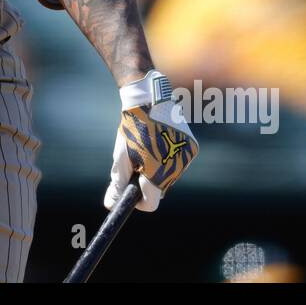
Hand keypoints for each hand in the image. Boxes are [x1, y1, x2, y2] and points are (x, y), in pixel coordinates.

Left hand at [104, 70, 197, 212]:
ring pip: (170, 176)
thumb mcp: (121, 157)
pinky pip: (179, 163)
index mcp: (157, 174)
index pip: (150, 204)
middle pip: (159, 189)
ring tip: (149, 147)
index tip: (130, 189)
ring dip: (158, 169)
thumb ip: (119, 183)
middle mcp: (176, 169)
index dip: (138, 200)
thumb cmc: (132, 128)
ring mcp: (187, 159)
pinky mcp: (193, 148)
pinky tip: (161, 141)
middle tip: (136, 161)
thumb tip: (112, 204)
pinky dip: (169, 158)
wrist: (151, 100)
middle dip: (147, 181)